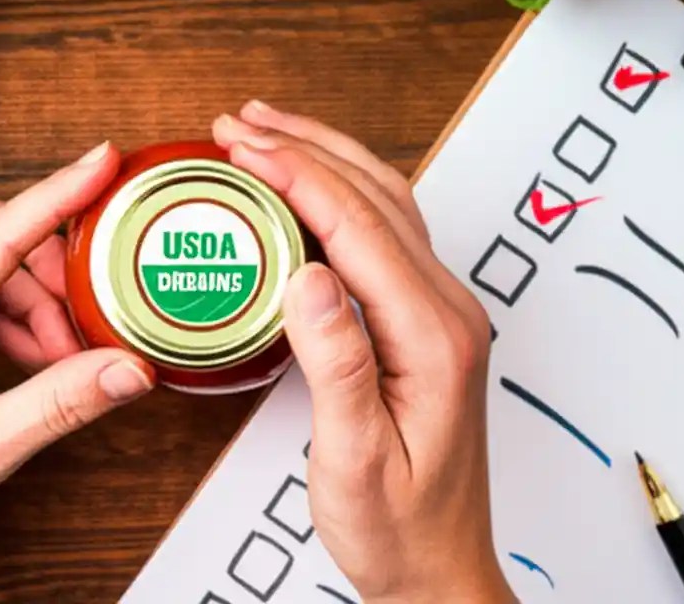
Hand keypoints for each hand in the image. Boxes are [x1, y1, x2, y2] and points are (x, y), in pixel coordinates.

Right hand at [214, 103, 513, 603]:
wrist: (439, 567)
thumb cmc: (400, 528)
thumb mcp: (357, 459)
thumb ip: (338, 364)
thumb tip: (308, 277)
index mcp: (431, 337)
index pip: (358, 226)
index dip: (295, 174)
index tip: (242, 145)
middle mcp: (446, 312)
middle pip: (377, 196)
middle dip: (303, 147)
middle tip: (237, 123)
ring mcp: (440, 312)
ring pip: (387, 205)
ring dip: (325, 158)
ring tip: (266, 131)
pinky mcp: (425, 322)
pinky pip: (384, 234)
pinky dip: (339, 195)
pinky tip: (304, 190)